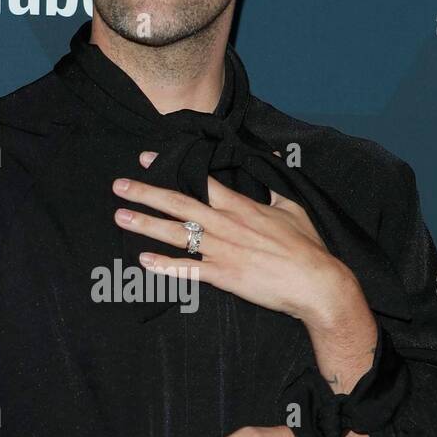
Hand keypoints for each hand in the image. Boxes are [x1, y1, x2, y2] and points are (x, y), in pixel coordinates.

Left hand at [112, 152, 349, 325]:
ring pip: (177, 234)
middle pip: (179, 204)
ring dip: (146, 225)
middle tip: (120, 185)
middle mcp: (226, 224)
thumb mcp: (292, 207)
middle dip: (147, 193)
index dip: (172, 167)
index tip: (148, 158)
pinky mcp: (224, 276)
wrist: (316, 283)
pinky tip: (143, 260)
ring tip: (121, 217)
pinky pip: (188, 270)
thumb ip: (274, 182)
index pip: (200, 180)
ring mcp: (222, 250)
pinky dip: (164, 265)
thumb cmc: (306, 246)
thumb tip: (274, 154)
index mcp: (241, 206)